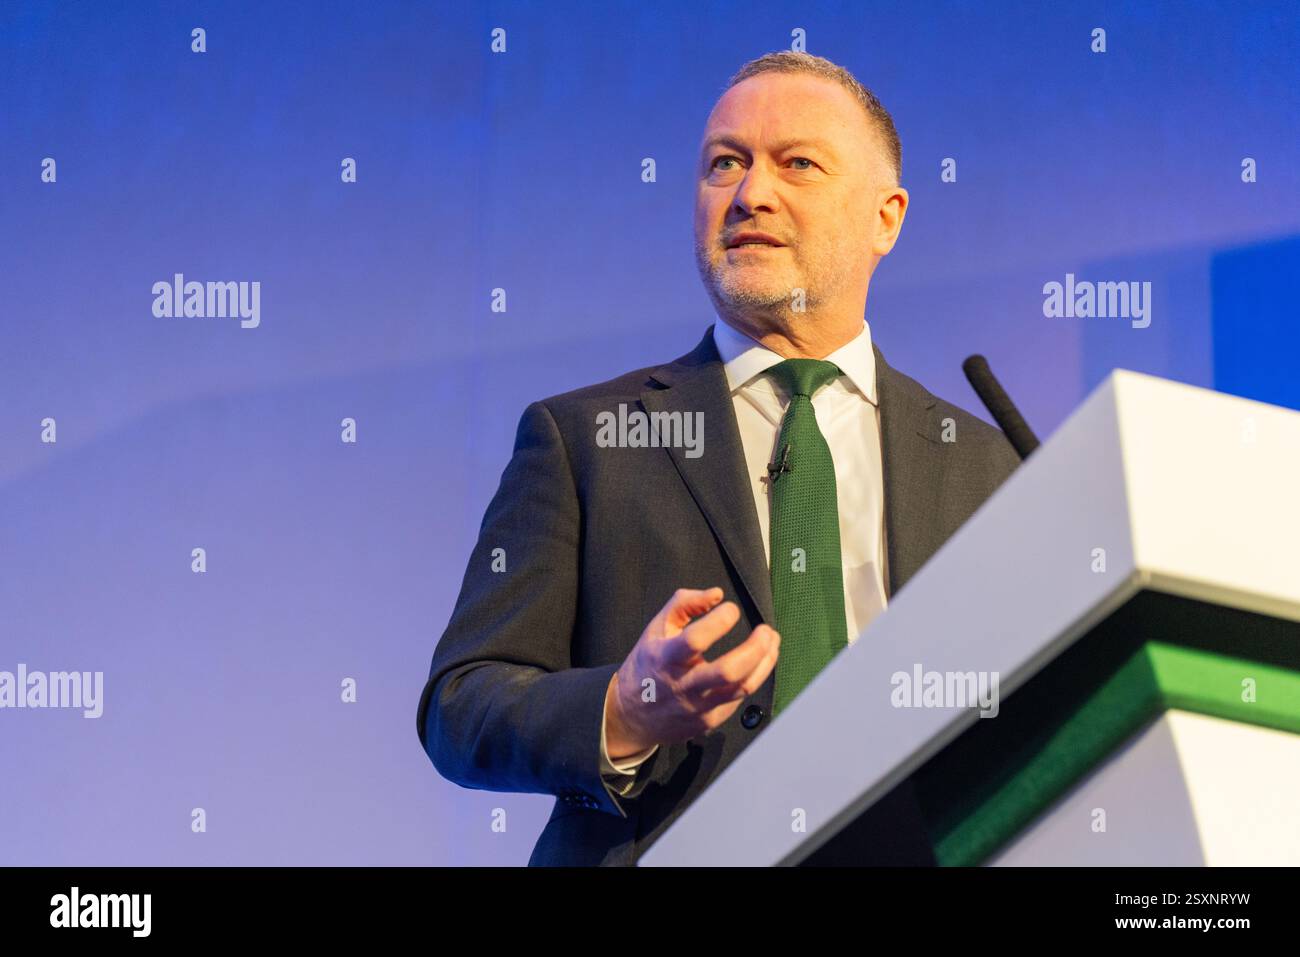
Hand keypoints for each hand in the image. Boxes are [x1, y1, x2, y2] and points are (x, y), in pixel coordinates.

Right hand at [604, 586, 778, 759]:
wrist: (632, 716)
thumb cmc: (647, 667)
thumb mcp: (655, 628)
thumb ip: (684, 604)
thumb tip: (716, 595)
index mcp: (665, 658)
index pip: (695, 640)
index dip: (719, 621)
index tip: (731, 609)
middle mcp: (683, 685)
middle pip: (728, 670)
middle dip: (755, 648)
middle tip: (766, 631)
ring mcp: (698, 707)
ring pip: (742, 688)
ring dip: (765, 662)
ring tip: (771, 643)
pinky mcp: (710, 720)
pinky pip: (739, 698)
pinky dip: (753, 677)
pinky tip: (757, 663)